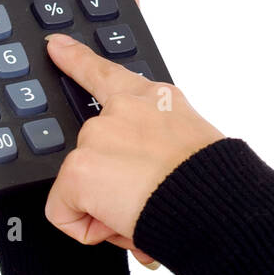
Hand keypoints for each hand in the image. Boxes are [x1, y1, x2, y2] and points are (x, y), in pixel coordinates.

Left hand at [42, 30, 225, 255]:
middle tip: (147, 198)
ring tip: (143, 210)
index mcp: (157, 99)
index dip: (77, 59)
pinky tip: (119, 223)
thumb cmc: (215, 183)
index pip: (108, 74)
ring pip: (84, 184)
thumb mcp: (192, 147)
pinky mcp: (79, 167)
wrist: (216, 202)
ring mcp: (98, 134)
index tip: (57, 46)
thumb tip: (142, 186)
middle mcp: (124, 108)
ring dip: (106, 206)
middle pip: (95, 151)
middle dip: (112, 182)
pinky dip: (88, 228)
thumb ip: (159, 152)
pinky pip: (64, 212)